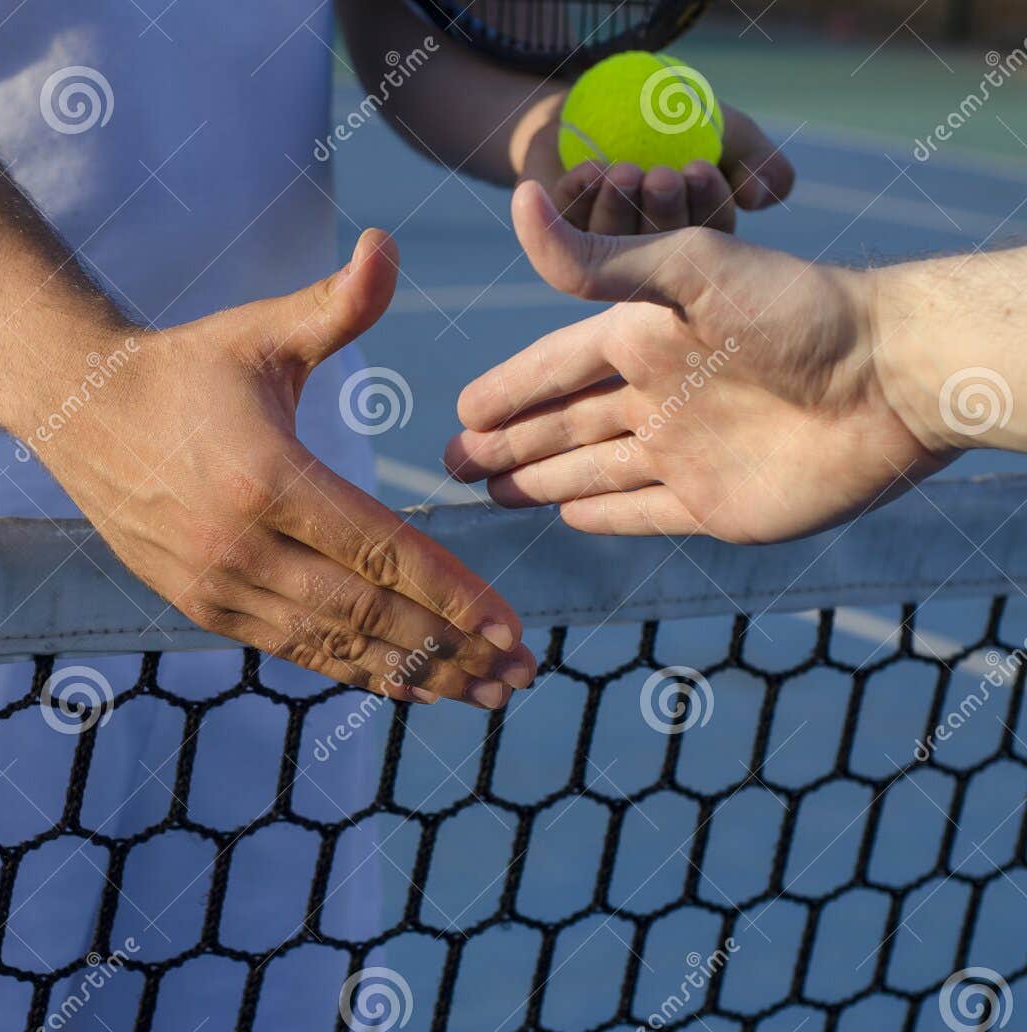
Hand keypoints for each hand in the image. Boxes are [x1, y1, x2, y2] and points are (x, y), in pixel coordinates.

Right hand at [39, 230, 534, 707]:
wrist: (79, 412)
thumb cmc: (185, 368)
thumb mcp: (260, 333)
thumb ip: (335, 304)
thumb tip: (388, 245)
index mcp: (267, 479)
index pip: (381, 551)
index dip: (451, 596)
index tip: (511, 628)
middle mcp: (241, 547)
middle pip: (368, 614)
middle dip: (452, 649)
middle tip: (519, 674)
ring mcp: (218, 585)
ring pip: (334, 645)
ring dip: (414, 673)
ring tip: (482, 693)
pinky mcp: (201, 606)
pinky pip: (293, 649)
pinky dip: (355, 672)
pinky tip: (408, 685)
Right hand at [445, 184, 954, 542]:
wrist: (893, 379)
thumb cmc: (795, 313)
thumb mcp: (689, 270)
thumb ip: (598, 260)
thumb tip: (519, 199)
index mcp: (645, 341)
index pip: (554, 369)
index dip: (506, 390)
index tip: (460, 412)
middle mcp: (658, 397)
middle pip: (564, 426)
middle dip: (508, 443)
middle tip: (456, 463)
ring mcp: (684, 455)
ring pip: (593, 470)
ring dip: (542, 479)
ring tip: (494, 493)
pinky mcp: (716, 506)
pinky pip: (643, 512)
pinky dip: (604, 515)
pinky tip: (570, 514)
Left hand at [521, 101, 794, 233]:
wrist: (602, 100)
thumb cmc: (673, 121)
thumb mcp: (728, 133)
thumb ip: (759, 161)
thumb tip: (759, 197)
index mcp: (698, 240)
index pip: (710, 239)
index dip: (705, 207)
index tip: (700, 169)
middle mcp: (650, 256)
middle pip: (657, 254)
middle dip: (662, 215)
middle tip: (659, 177)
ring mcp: (601, 249)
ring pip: (609, 247)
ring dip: (617, 210)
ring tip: (622, 172)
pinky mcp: (557, 234)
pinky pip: (566, 228)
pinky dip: (578, 198)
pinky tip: (590, 170)